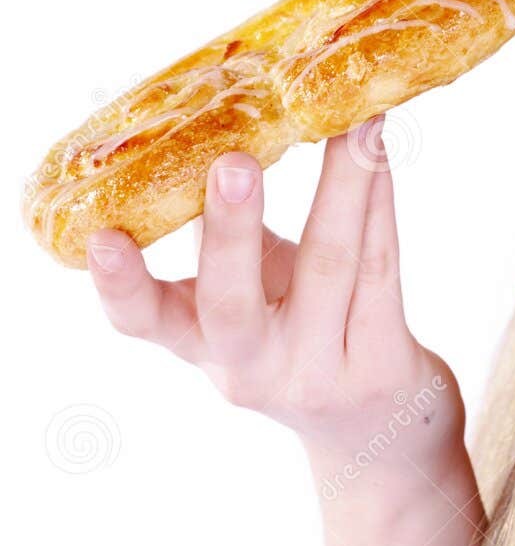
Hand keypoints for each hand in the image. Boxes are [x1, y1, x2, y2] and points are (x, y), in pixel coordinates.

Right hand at [86, 116, 465, 486]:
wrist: (377, 426)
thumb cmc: (297, 331)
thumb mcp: (245, 301)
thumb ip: (225, 238)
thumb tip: (206, 124)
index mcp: (200, 344)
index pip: (144, 323)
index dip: (119, 284)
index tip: (101, 238)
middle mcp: (251, 367)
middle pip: (233, 305)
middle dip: (232, 231)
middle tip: (232, 163)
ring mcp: (318, 371)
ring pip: (330, 264)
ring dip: (342, 181)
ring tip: (350, 119)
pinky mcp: (380, 364)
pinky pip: (381, 265)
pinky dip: (379, 197)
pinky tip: (378, 146)